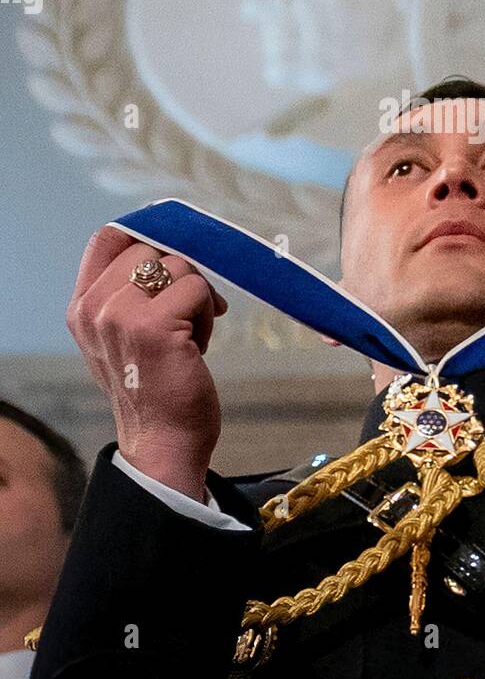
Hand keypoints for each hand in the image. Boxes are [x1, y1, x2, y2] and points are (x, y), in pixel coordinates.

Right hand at [66, 227, 228, 500]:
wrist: (164, 443)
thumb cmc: (155, 388)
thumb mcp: (124, 335)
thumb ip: (130, 291)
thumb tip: (169, 245)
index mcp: (82, 307)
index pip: (108, 238)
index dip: (147, 235)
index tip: (173, 257)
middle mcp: (94, 308)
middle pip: (151, 247)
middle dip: (179, 273)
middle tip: (186, 314)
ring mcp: (121, 315)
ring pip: (179, 265)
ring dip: (196, 297)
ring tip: (188, 336)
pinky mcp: (155, 325)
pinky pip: (198, 288)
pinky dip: (208, 314)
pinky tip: (197, 347)